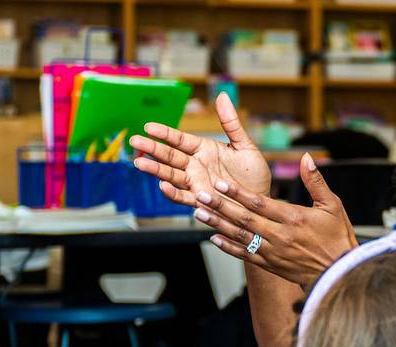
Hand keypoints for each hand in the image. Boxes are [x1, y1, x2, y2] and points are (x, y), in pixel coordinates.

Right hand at [130, 92, 272, 200]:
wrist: (260, 203)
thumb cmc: (253, 174)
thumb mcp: (245, 146)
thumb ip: (231, 123)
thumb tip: (223, 95)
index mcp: (203, 150)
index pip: (179, 139)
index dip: (165, 133)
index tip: (148, 126)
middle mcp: (196, 166)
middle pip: (169, 156)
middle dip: (152, 149)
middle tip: (134, 141)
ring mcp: (196, 183)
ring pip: (171, 175)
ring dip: (155, 170)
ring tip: (140, 164)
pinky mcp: (200, 201)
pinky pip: (183, 197)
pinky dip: (173, 193)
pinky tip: (163, 186)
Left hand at [191, 153, 359, 286]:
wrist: (342, 274)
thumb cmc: (338, 237)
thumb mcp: (333, 206)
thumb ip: (316, 182)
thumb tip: (306, 158)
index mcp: (294, 218)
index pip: (261, 203)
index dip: (239, 193)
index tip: (221, 183)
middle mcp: (280, 236)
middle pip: (245, 218)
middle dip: (220, 206)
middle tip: (200, 195)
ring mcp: (274, 252)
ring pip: (241, 236)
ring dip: (218, 224)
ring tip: (199, 214)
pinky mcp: (271, 265)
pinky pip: (246, 255)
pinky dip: (229, 248)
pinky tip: (214, 238)